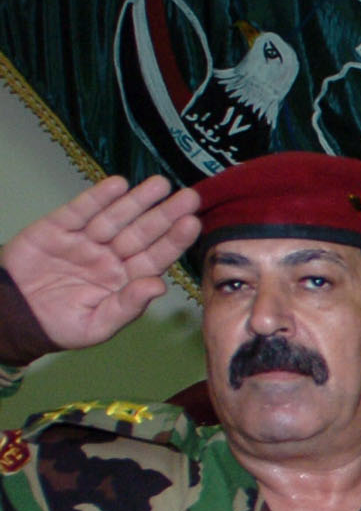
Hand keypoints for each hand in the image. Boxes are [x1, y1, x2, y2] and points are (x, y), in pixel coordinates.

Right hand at [0, 175, 200, 353]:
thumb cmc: (59, 326)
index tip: (192, 223)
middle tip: (190, 197)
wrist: (11, 317)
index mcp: (125, 280)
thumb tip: (159, 286)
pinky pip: (80, 210)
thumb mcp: (97, 325)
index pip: (156, 257)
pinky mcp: (57, 228)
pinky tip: (118, 184)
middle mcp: (109, 257)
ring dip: (138, 200)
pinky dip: (98, 197)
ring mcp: (85, 240)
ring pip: (116, 217)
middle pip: (142, 233)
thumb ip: (128, 306)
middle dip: (165, 214)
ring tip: (160, 184)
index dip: (174, 240)